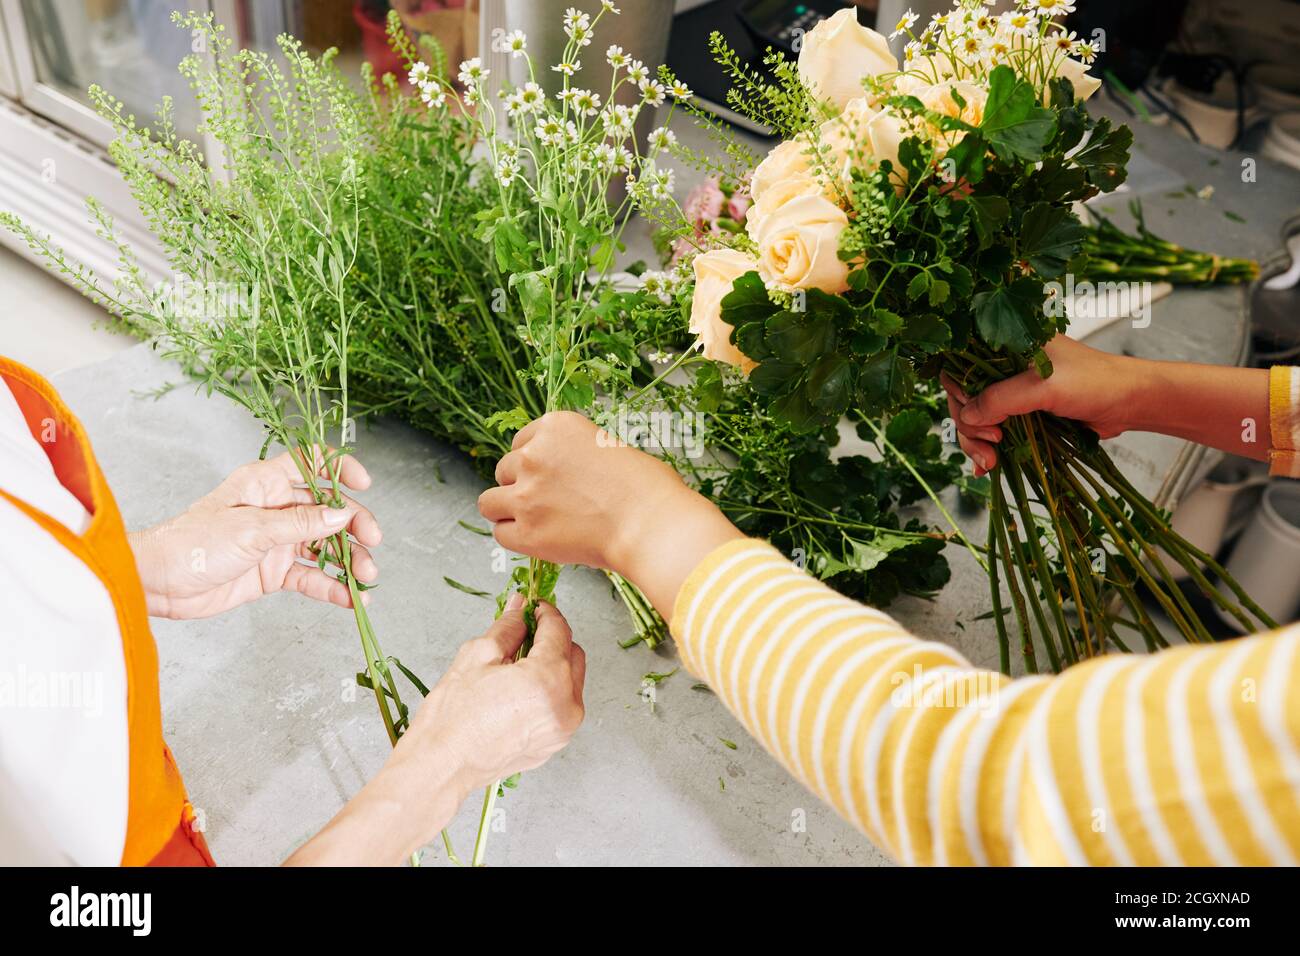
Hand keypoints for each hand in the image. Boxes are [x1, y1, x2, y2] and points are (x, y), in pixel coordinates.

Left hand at [128, 451, 380, 619]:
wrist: (158, 583)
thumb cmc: (193, 543)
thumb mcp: (251, 529)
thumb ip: (300, 523)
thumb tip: (342, 515)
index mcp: (266, 483)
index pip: (311, 463)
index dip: (340, 468)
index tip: (364, 485)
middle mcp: (276, 508)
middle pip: (329, 509)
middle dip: (355, 525)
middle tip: (373, 543)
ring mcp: (277, 541)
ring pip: (325, 545)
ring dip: (349, 559)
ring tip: (366, 578)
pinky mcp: (273, 572)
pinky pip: (310, 577)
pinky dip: (331, 587)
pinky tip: (349, 598)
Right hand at [286, 596, 585, 864]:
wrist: (443, 765)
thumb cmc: (454, 716)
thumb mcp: (478, 656)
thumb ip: (508, 626)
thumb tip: (521, 605)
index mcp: (547, 680)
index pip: (559, 631)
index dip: (546, 613)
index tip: (535, 607)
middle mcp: (564, 705)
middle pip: (573, 654)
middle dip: (552, 638)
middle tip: (525, 632)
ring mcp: (563, 728)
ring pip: (571, 680)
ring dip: (553, 665)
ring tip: (518, 665)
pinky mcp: (556, 742)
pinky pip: (563, 704)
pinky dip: (549, 690)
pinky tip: (520, 689)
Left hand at [477, 411, 742, 615]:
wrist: (649, 522)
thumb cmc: (645, 487)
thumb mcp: (607, 447)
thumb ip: (574, 454)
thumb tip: (563, 474)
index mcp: (556, 427)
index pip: (522, 441)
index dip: (534, 462)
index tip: (547, 475)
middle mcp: (533, 455)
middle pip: (505, 469)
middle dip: (521, 484)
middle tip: (546, 501)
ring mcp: (524, 494)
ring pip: (490, 502)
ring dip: (508, 510)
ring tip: (534, 521)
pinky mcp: (525, 531)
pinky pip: (501, 534)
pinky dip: (515, 538)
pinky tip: (536, 540)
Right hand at [941, 335, 1135, 475]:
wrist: (1130, 402)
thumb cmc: (1095, 382)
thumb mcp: (1044, 387)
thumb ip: (1002, 398)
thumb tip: (966, 416)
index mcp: (1006, 345)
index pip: (960, 365)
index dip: (960, 393)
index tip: (979, 416)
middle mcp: (1005, 365)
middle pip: (963, 396)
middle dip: (969, 424)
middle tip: (991, 443)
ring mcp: (1013, 391)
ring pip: (975, 417)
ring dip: (975, 442)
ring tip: (991, 462)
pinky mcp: (1022, 413)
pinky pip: (992, 431)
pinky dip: (986, 449)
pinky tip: (987, 467)